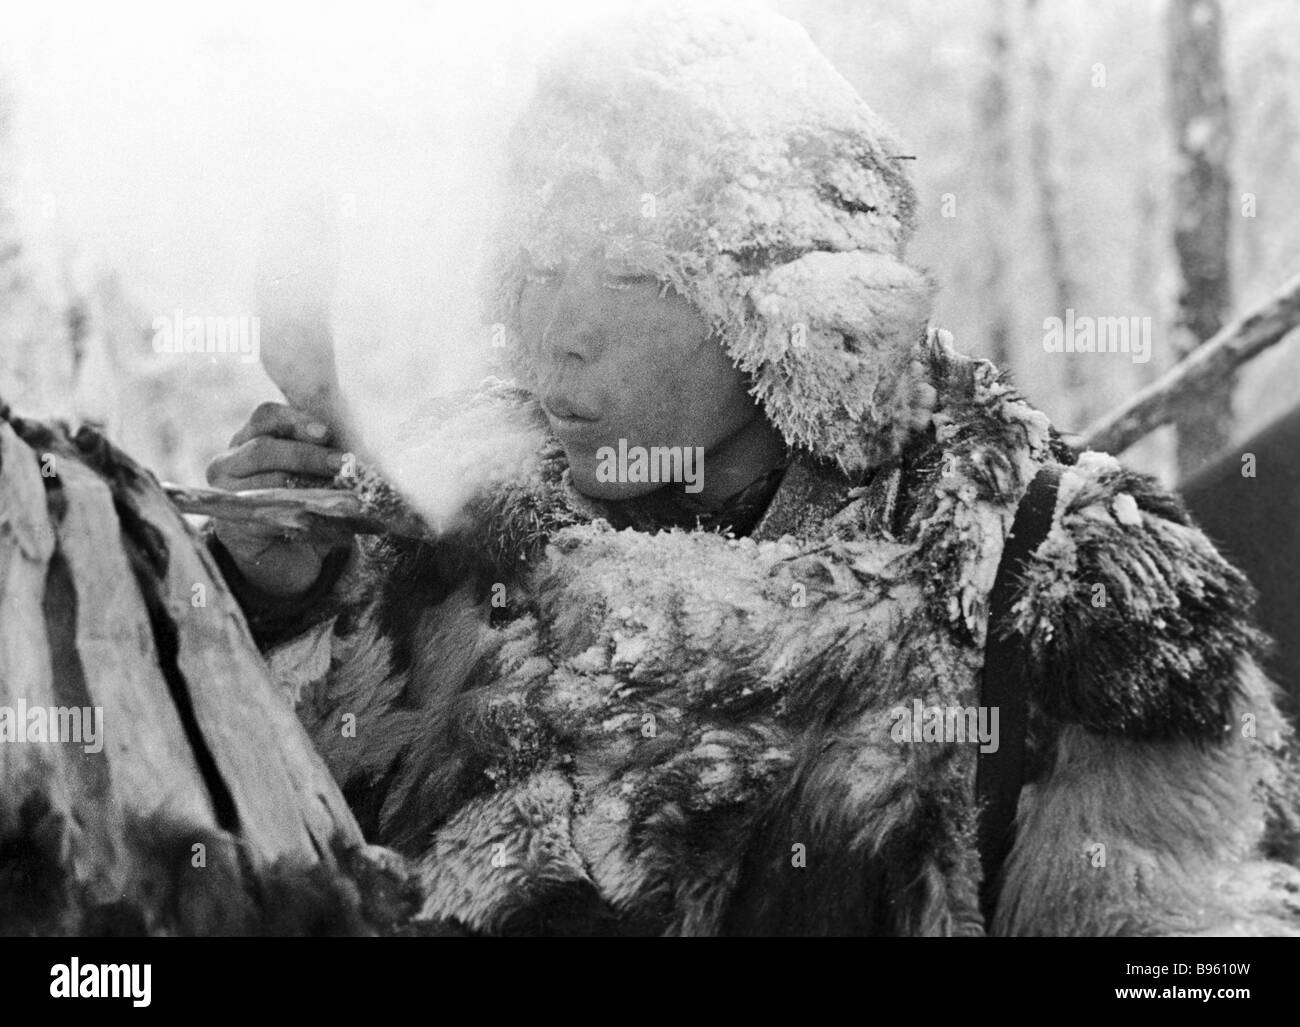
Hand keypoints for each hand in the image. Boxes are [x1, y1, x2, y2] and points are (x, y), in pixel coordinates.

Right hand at [206, 402, 349, 596]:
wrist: (286, 554)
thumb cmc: (301, 501)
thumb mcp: (310, 471)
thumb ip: (322, 452)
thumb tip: (353, 451)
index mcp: (250, 438)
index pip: (266, 416)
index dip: (296, 420)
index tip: (326, 433)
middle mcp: (230, 462)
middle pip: (263, 449)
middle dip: (307, 455)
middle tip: (342, 464)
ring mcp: (227, 494)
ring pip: (266, 483)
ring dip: (309, 489)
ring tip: (343, 497)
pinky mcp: (233, 525)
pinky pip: (268, 517)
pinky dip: (302, 518)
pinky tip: (329, 522)